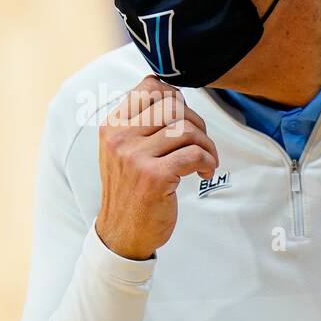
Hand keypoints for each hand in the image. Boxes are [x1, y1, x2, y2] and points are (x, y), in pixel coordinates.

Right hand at [94, 76, 218, 260]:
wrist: (121, 233)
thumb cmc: (129, 190)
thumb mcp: (122, 150)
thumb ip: (140, 122)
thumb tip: (172, 92)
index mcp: (112, 127)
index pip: (149, 88)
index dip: (176, 96)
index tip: (184, 117)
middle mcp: (120, 138)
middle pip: (173, 106)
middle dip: (196, 122)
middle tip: (200, 142)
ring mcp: (136, 157)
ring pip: (187, 129)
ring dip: (206, 144)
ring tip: (205, 159)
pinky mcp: (155, 177)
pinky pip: (195, 154)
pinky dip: (208, 161)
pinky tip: (204, 171)